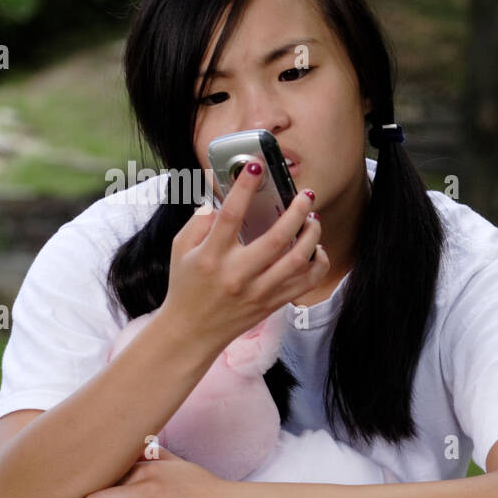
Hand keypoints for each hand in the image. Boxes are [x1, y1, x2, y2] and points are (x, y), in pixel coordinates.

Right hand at [160, 158, 327, 352]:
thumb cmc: (186, 286)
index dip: (244, 187)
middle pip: (276, 238)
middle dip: (296, 212)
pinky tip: (315, 249)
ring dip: (312, 235)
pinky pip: (306, 282)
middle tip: (306, 194)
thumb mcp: (181, 249)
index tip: (255, 166)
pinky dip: (317, 263)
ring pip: (297, 261)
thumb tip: (219, 197)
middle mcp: (238, 274)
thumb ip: (199, 222)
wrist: (191, 332)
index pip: (230, 215)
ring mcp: (259, 291)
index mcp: (212, 257)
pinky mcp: (273, 303)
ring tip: (313, 218)